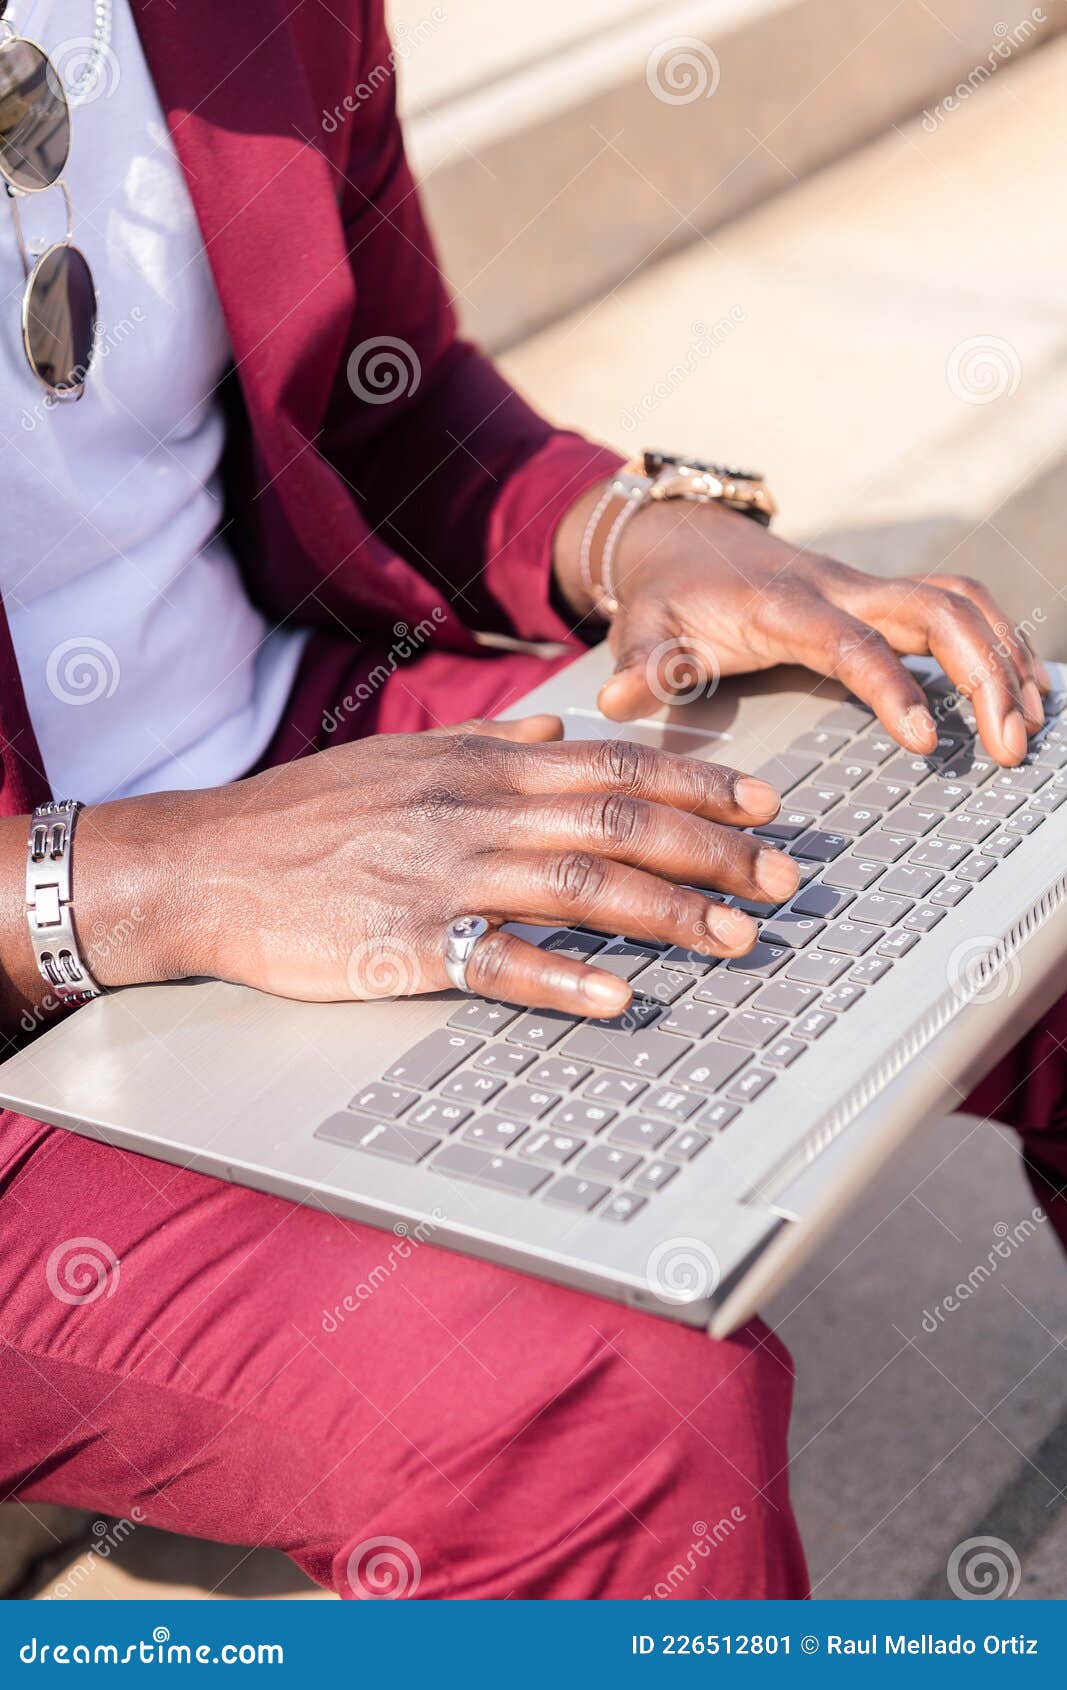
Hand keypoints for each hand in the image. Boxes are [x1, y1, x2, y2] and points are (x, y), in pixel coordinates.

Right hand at [136, 716, 799, 1014]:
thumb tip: (549, 729)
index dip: (699, 784)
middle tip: (784, 878)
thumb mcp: (398, 756)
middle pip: (620, 825)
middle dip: (715, 850)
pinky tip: (620, 998)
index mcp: (480, 766)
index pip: (614, 769)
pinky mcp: (407, 943)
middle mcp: (476, 811)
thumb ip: (481, 740)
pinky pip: (498, 962)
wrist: (205, 862)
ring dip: (669, 914)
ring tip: (737, 938)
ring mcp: (443, 876)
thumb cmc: (303, 813)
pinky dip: (564, 980)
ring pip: (581, 887)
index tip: (764, 804)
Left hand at [556, 492, 1049, 765]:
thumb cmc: (665, 595)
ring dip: (1004, 658)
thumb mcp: (640, 629)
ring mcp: (865, 589)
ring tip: (1030, 726)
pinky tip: (1022, 689)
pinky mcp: (880, 598)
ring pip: (959, 604)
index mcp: (783, 606)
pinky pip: (957, 608)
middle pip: (937, 612)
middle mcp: (838, 589)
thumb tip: (619, 700)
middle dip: (985, 674)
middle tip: (1010, 746)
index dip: (891, 687)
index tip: (924, 740)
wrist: (678, 537)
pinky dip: (998, 643)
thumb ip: (639, 666)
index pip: (851, 643)